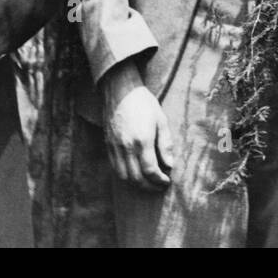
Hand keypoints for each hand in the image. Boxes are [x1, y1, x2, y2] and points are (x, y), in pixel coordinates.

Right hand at [102, 62, 173, 189]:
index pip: (150, 171)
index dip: (159, 180)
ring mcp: (115, 147)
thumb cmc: (143, 103)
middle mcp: (127, 147)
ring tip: (147, 182)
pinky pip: (115, 168)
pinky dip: (125, 175)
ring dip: (136, 184)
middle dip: (149, 187)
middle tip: (159, 186)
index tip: (167, 181)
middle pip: (136, 179)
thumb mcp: (161, 120)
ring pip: (123, 177)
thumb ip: (166, 144)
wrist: (120, 91)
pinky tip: (135, 173)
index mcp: (142, 140)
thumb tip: (170, 164)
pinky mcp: (108, 145)